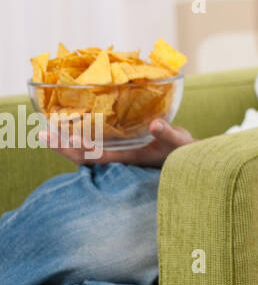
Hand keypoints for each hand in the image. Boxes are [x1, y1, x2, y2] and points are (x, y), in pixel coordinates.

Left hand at [38, 118, 195, 167]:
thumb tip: (154, 123)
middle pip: (83, 156)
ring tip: (48, 130)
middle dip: (62, 145)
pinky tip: (73, 130)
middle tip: (41, 133)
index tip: (63, 138)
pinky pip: (94, 146)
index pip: (97, 155)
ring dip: (66, 143)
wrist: (188, 160)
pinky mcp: (121, 150)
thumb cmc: (183, 151)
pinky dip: (80, 139)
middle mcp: (119, 158)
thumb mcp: (177, 140)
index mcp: (128, 158)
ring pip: (86, 152)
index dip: (80, 148)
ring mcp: (118, 154)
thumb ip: (166, 132)